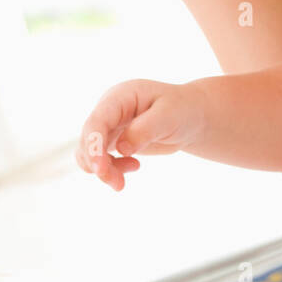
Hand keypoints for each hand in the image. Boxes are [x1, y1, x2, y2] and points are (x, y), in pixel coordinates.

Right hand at [76, 78, 204, 190]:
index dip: (94, 145)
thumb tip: (121, 148)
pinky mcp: (113, 139)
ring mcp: (109, 125)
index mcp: (121, 96)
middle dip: (99, 164)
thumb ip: (144, 130)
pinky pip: (100, 158)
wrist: (191, 116)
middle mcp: (110, 109)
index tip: (100, 169)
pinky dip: (110, 169)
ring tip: (123, 182)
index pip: (98, 121)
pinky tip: (134, 166)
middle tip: (118, 184)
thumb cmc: (182, 110)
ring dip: (103, 170)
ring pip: (90, 152)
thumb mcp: (169, 115)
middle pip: (90, 139)